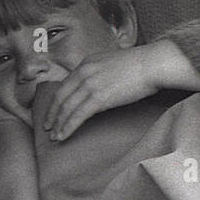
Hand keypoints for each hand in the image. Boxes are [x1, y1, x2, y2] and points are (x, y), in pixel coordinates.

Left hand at [43, 44, 159, 141]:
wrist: (152, 64)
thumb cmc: (141, 65)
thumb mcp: (113, 64)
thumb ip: (101, 73)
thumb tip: (100, 87)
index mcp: (86, 63)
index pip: (65, 84)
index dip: (57, 100)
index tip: (54, 111)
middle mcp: (84, 73)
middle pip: (60, 96)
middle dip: (52, 114)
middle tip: (47, 127)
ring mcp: (89, 85)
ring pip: (66, 108)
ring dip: (58, 124)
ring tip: (54, 136)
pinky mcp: (98, 98)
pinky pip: (77, 116)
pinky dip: (68, 127)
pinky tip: (64, 135)